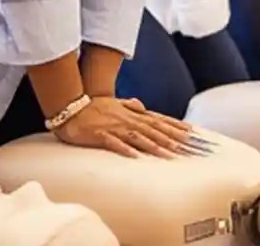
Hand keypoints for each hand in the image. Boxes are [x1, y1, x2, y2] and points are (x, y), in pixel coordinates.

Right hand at [52, 97, 193, 158]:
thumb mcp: (113, 103)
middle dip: (170, 137)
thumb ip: (128, 104)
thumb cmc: (91, 107)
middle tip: (187, 146)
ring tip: (169, 154)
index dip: (174, 125)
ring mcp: (113, 127)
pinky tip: (135, 156)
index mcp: (130, 113)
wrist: (69, 108)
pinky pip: (114, 143)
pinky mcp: (100, 135)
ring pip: (138, 137)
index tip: (190, 131)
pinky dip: (125, 149)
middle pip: (152, 129)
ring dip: (154, 145)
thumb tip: (142, 105)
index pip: (156, 119)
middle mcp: (125, 119)